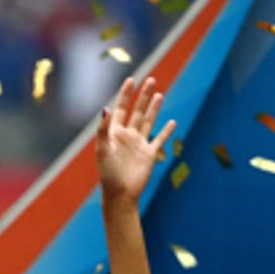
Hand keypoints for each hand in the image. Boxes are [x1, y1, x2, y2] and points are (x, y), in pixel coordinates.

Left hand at [95, 76, 175, 202]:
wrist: (120, 194)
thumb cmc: (108, 174)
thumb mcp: (102, 150)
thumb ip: (103, 130)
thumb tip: (105, 109)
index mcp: (114, 133)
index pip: (120, 109)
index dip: (125, 94)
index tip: (131, 80)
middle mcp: (127, 136)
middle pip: (137, 111)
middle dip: (143, 96)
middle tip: (151, 79)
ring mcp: (139, 144)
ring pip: (148, 121)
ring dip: (154, 108)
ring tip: (159, 93)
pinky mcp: (149, 154)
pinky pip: (159, 139)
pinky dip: (166, 131)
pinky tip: (172, 122)